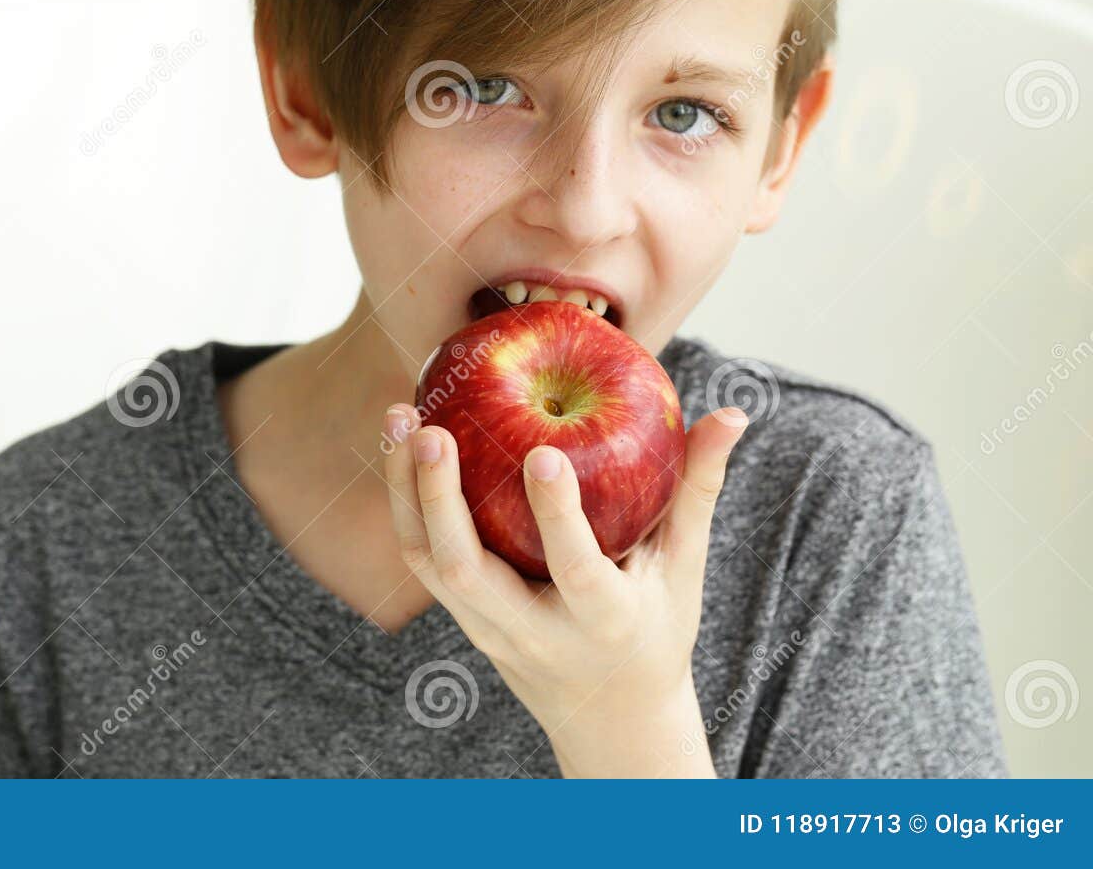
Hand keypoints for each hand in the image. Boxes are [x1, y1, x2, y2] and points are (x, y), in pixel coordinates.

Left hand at [382, 402, 748, 777]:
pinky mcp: (460, 617)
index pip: (574, 568)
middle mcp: (533, 631)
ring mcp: (486, 628)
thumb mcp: (684, 568)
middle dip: (440, 497)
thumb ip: (697, 489)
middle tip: (431, 428)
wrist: (608, 719)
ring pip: (427, 562)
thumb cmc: (656, 628)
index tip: (542, 453)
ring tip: (398, 417)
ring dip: (404, 490)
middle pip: (466, 570)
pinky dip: (403, 500)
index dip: (557, 514)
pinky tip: (397, 442)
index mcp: (603, 620)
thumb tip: (734, 412)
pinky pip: (418, 557)